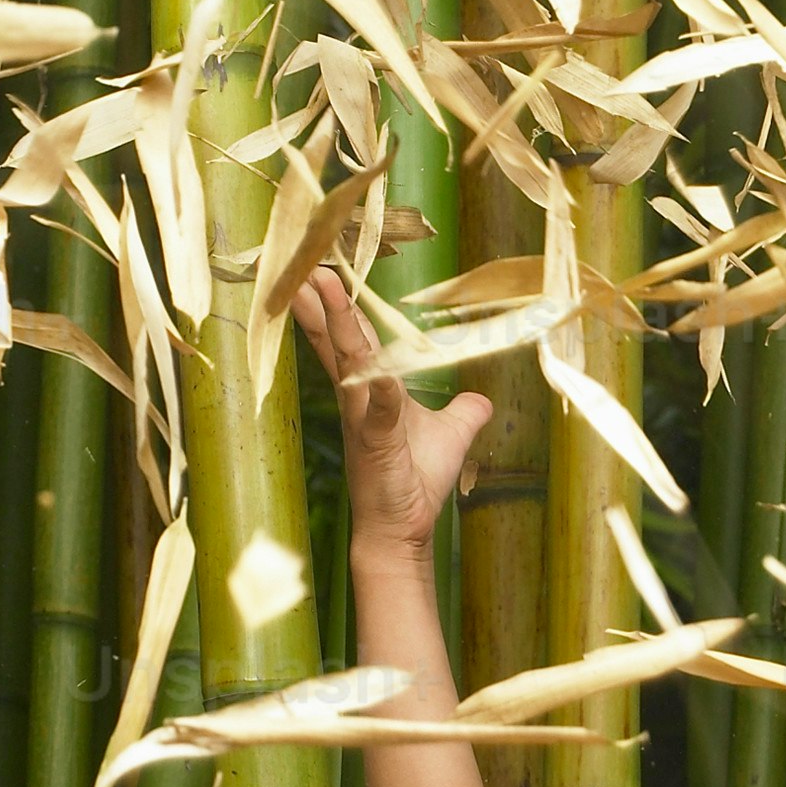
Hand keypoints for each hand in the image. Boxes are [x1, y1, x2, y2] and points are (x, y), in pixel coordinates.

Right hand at [297, 268, 489, 561]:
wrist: (402, 527)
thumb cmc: (414, 479)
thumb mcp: (449, 435)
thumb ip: (463, 411)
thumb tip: (481, 398)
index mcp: (367, 390)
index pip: (347, 337)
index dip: (333, 304)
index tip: (317, 267)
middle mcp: (356, 398)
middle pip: (335, 338)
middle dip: (320, 298)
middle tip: (303, 258)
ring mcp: (363, 418)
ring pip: (349, 360)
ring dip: (338, 323)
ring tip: (325, 285)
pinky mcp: (377, 443)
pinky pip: (378, 409)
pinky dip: (378, 388)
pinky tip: (377, 371)